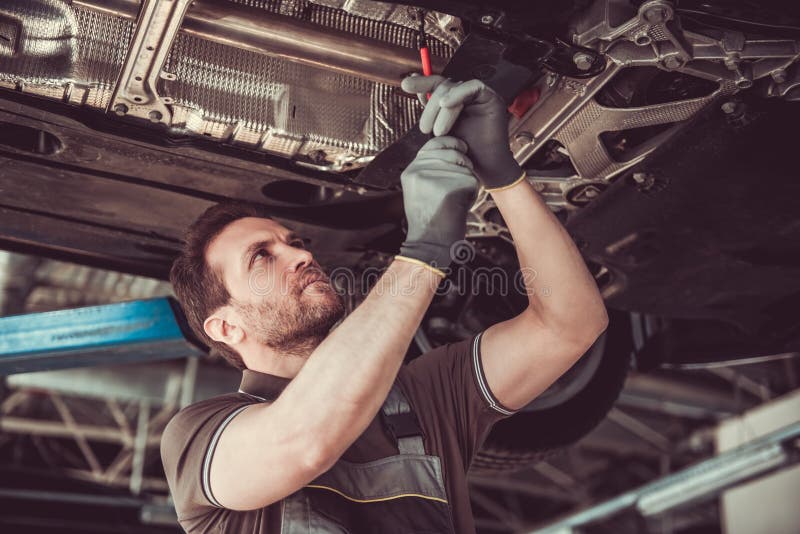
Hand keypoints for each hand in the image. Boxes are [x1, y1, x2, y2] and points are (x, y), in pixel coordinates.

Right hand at [398, 136, 477, 275]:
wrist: (431, 243)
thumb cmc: (429, 219)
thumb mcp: (419, 189)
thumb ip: (429, 168)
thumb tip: (451, 147)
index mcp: (411, 171)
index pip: (434, 143)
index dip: (451, 143)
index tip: (461, 148)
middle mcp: (421, 171)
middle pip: (453, 153)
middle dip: (463, 164)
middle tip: (459, 184)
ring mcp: (438, 177)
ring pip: (465, 167)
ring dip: (467, 181)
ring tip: (456, 198)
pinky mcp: (455, 185)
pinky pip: (473, 180)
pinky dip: (473, 193)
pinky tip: (461, 206)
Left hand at [401, 75, 524, 190]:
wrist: (481, 170)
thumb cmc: (460, 154)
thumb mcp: (437, 130)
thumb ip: (427, 109)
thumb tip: (408, 83)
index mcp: (453, 101)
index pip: (435, 84)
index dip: (420, 83)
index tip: (405, 85)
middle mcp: (466, 95)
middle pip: (442, 86)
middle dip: (430, 107)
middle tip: (424, 129)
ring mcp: (479, 96)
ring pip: (454, 87)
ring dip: (441, 110)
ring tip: (438, 132)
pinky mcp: (491, 98)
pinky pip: (472, 87)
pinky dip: (457, 94)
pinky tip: (445, 105)